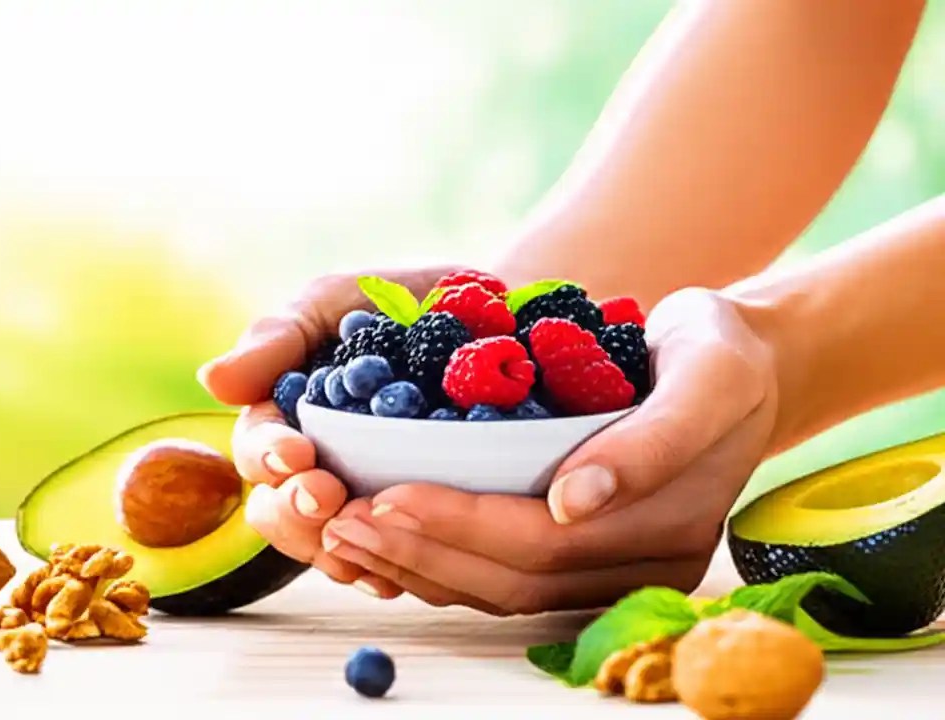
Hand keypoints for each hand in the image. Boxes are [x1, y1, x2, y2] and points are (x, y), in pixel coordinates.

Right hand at [198, 265, 463, 597]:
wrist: (492, 313)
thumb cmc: (396, 301)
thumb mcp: (333, 301)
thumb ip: (275, 338)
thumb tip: (211, 381)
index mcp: (285, 420)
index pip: (257, 451)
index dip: (267, 457)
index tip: (295, 454)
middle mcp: (315, 467)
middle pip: (282, 511)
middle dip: (296, 511)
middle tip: (325, 498)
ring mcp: (362, 496)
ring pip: (329, 544)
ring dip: (335, 551)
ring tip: (356, 552)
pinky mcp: (411, 519)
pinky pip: (389, 559)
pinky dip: (384, 571)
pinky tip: (390, 579)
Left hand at [316, 287, 780, 613]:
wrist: (741, 366)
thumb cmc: (718, 356)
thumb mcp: (707, 373)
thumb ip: (653, 439)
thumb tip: (571, 504)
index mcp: (669, 529)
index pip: (545, 544)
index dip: (462, 525)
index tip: (388, 495)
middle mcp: (640, 567)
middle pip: (512, 579)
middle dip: (420, 551)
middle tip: (344, 516)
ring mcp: (611, 573)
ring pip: (499, 592)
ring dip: (416, 567)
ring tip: (346, 532)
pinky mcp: (584, 563)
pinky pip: (501, 579)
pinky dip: (437, 563)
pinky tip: (385, 539)